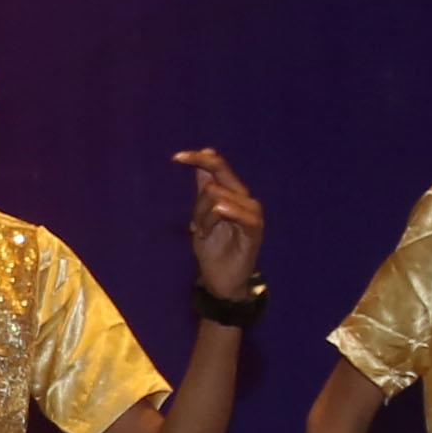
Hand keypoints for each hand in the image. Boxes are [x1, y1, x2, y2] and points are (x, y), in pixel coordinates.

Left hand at [179, 146, 262, 301]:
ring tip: (204, 234)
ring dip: (203, 217)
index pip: (218, 166)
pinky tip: (216, 220)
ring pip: (218, 197)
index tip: (176, 157)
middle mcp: (245, 198)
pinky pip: (241, 213)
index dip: (198, 158)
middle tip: (195, 226)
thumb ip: (204, 186)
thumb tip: (205, 152)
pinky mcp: (255, 230)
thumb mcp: (202, 214)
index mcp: (232, 192)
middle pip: (217, 179)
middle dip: (197, 203)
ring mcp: (252, 213)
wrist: (221, 280)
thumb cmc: (212, 247)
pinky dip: (225, 214)